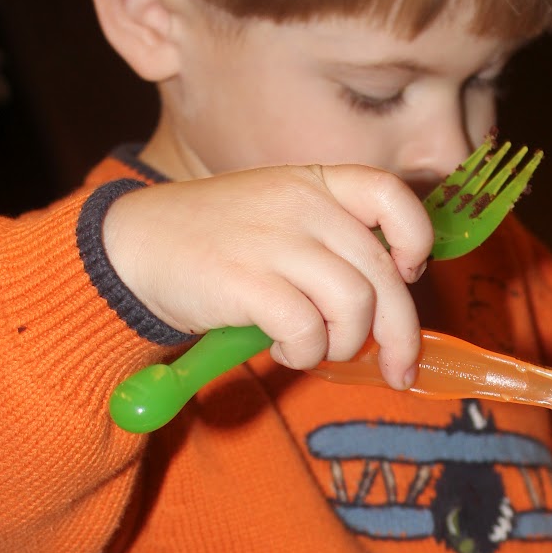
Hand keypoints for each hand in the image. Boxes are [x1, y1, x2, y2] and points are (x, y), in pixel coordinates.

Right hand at [101, 163, 432, 388]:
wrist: (136, 247)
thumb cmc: (216, 244)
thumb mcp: (278, 218)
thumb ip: (330, 245)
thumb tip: (388, 309)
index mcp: (314, 182)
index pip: (391, 195)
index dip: (414, 240)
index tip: (409, 275)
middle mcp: (301, 205)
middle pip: (383, 275)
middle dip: (400, 335)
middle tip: (398, 370)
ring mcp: (275, 240)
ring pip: (354, 306)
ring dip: (344, 344)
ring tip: (315, 348)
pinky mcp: (248, 281)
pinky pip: (308, 330)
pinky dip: (305, 353)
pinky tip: (284, 350)